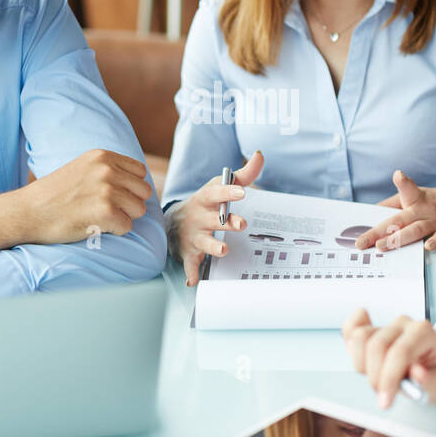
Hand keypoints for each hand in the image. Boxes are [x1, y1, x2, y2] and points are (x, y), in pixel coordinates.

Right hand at [0, 149, 151, 251]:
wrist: (26, 212)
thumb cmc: (53, 196)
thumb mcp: (82, 169)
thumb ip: (108, 170)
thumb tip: (140, 182)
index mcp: (102, 156)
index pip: (140, 172)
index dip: (130, 188)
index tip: (112, 196)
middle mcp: (107, 169)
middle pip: (143, 192)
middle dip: (129, 204)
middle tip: (104, 210)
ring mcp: (107, 190)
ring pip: (138, 210)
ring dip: (122, 218)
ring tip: (98, 217)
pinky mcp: (106, 212)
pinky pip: (127, 227)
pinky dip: (114, 231)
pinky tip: (94, 226)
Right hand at [170, 150, 263, 286]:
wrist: (174, 221)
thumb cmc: (206, 203)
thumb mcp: (219, 185)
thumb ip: (242, 174)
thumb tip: (261, 156)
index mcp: (206, 198)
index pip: (217, 193)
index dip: (229, 192)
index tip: (242, 192)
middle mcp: (199, 217)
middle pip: (213, 219)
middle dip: (227, 221)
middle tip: (241, 224)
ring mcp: (194, 236)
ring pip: (204, 242)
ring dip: (213, 246)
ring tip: (224, 249)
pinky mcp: (190, 253)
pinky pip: (190, 264)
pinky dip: (190, 272)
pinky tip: (193, 281)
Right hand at [342, 310, 435, 407]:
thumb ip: (431, 382)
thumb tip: (416, 374)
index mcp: (424, 332)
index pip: (400, 352)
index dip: (389, 378)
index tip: (385, 402)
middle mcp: (403, 324)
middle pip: (376, 345)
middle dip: (375, 377)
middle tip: (383, 397)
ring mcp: (386, 326)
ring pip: (359, 337)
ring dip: (362, 365)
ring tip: (378, 380)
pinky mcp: (373, 331)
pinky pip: (352, 327)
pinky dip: (349, 341)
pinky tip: (357, 355)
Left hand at [355, 170, 435, 251]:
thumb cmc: (435, 202)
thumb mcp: (416, 196)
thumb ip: (393, 203)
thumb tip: (371, 212)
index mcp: (416, 198)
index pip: (408, 189)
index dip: (403, 181)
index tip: (399, 175)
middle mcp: (425, 209)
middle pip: (400, 219)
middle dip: (380, 230)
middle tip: (364, 240)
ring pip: (415, 230)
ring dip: (398, 239)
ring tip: (383, 246)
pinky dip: (434, 243)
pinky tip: (427, 247)